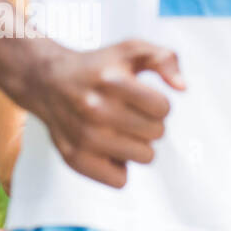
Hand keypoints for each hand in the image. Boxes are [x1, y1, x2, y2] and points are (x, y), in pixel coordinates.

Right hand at [24, 39, 184, 188]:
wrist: (48, 82)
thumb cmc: (97, 67)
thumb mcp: (131, 50)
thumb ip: (164, 59)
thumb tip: (182, 87)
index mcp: (111, 80)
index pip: (163, 109)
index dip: (159, 105)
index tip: (144, 99)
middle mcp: (95, 109)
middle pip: (156, 134)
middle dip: (150, 124)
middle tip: (130, 114)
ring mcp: (84, 137)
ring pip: (144, 157)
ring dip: (138, 144)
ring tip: (119, 129)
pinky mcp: (75, 159)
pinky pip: (121, 180)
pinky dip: (119, 167)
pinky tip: (107, 148)